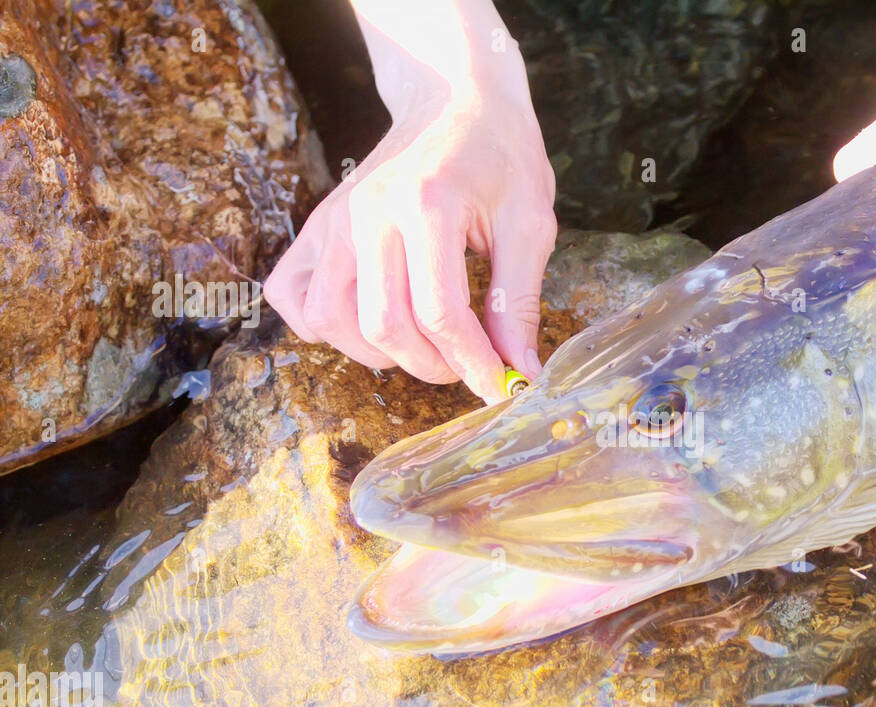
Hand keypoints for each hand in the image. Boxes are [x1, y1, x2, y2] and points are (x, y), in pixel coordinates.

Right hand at [264, 0, 555, 400]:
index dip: (473, 363)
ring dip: (378, 353)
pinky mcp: (317, 227)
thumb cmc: (499, 156)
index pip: (440, 314)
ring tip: (422, 345)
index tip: (500, 384)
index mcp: (426, 205)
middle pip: (383, 326)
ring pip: (331, 320)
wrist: (455, 99)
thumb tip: (520, 371)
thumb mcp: (529, 222)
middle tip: (466, 363)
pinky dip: (321, 324)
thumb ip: (518, 300)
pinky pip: (291, 294)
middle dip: (432, 365)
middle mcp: (368, 213)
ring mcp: (334, 221)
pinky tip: (367, 323)